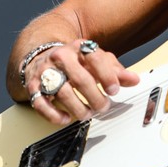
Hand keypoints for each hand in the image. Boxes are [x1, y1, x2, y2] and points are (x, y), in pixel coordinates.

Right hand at [24, 39, 139, 124]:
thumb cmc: (74, 62)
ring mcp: (45, 72)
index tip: (114, 90)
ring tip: (87, 114)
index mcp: (78, 48)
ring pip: (62, 92)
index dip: (107, 76)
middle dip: (94, 97)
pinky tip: (66, 118)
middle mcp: (60, 57)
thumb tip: (134, 80)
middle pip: (79, 79)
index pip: (95, 58)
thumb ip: (115, 71)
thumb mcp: (95, 61)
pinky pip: (41, 103)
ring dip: (78, 108)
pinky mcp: (33, 87)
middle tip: (103, 107)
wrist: (41, 57)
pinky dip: (54, 115)